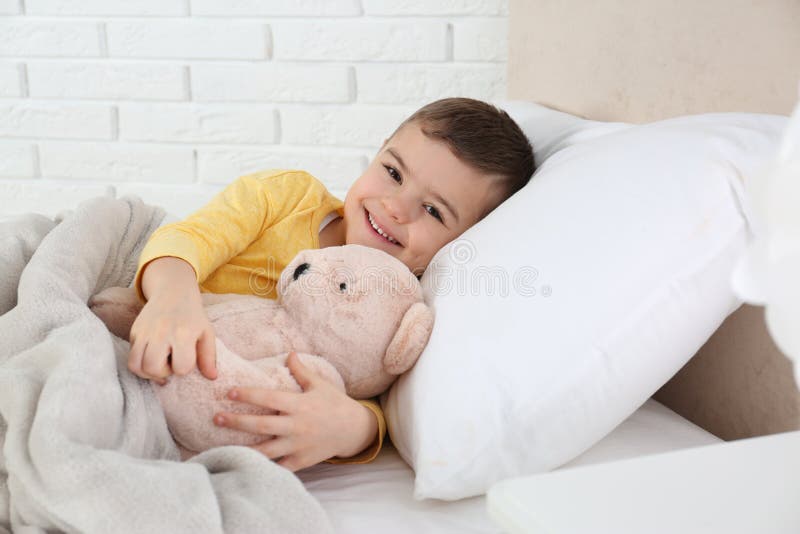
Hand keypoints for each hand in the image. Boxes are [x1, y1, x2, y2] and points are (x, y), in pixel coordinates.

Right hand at [128, 257, 216, 381]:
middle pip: (153, 368)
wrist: (172, 293)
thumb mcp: (206, 333)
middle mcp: (162, 332)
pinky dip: (139, 365)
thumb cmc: (192, 317)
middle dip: (163, 373)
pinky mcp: (135, 332)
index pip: (181, 367)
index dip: (184, 369)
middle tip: (171, 363)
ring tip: (160, 364)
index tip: (187, 359)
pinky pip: (130, 359)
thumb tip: (212, 377)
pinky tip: (151, 359)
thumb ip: (209, 357)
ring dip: (149, 372)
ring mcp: (145, 331)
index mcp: (183, 333)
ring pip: (136, 366)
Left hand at [213, 352, 377, 471]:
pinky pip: (278, 466)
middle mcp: (297, 426)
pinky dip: (261, 467)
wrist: (353, 430)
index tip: (229, 392)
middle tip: (216, 418)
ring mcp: (298, 445)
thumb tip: (289, 353)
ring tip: (222, 444)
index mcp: (299, 404)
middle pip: (261, 425)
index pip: (269, 398)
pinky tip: (244, 463)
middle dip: (237, 421)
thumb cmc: (334, 403)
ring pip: (266, 450)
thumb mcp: (320, 384)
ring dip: (243, 447)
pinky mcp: (300, 461)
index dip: (248, 394)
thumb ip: (301, 371)